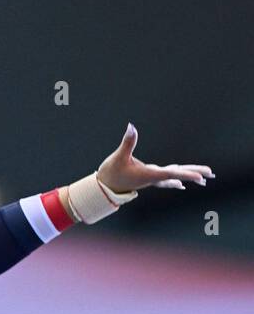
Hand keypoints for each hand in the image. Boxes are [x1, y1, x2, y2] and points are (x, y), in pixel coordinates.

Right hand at [97, 124, 213, 193]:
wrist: (104, 188)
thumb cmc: (111, 172)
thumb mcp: (119, 156)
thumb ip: (128, 142)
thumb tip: (131, 126)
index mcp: (149, 174)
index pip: (171, 173)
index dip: (186, 174)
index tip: (200, 177)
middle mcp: (154, 177)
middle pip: (178, 174)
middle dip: (194, 174)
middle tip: (210, 174)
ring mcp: (152, 178)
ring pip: (175, 175)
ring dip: (189, 175)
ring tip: (205, 178)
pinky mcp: (148, 177)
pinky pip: (167, 178)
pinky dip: (176, 178)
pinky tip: (181, 185)